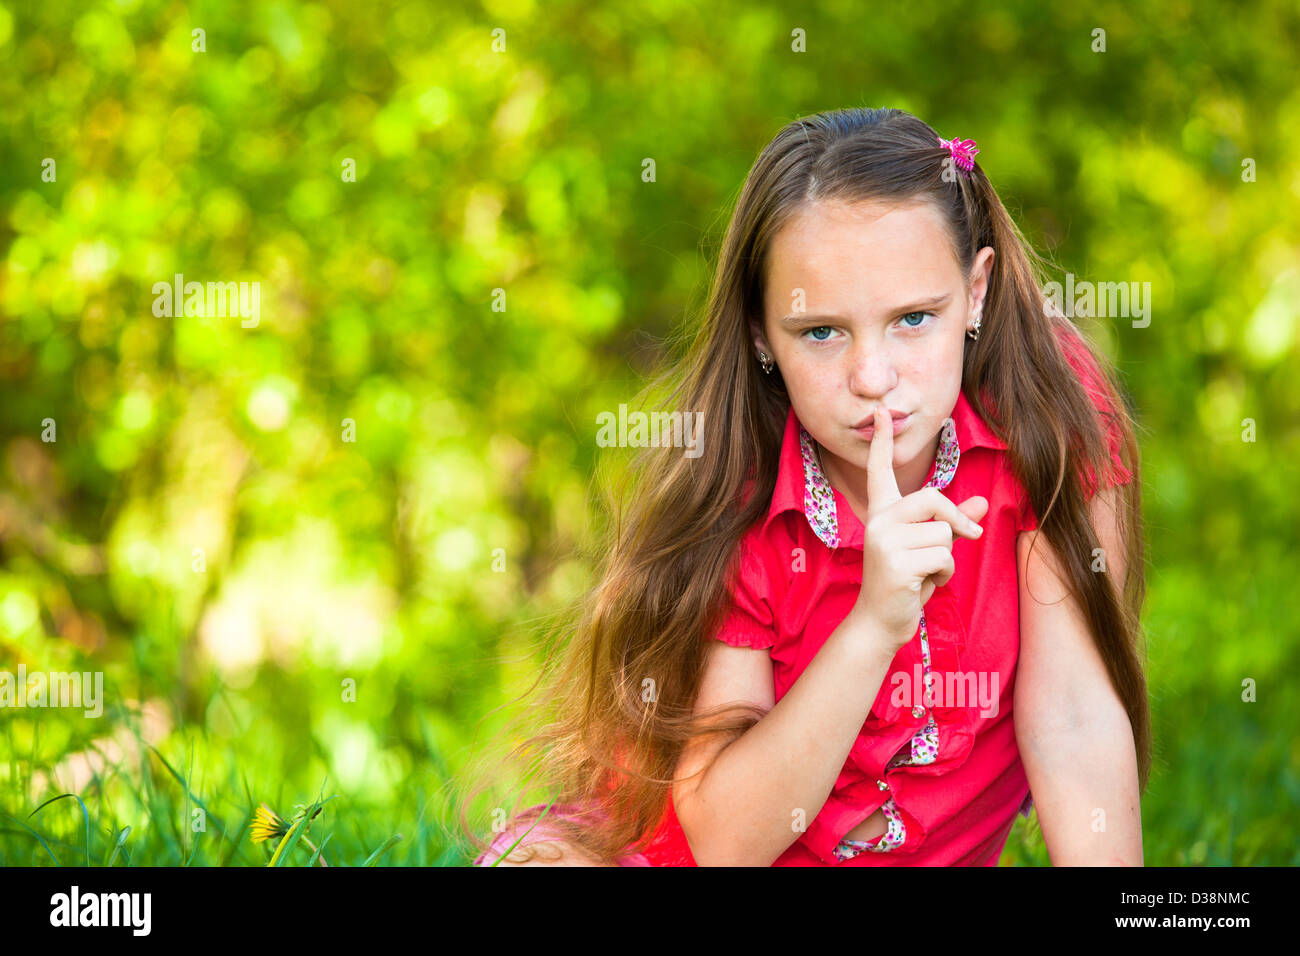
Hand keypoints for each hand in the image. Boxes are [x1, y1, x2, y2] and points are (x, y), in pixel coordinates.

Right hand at [853, 404, 988, 647]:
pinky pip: (943, 555)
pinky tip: (924, 585)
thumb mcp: (930, 549)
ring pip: (944, 533)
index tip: (880, 411)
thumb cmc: (906, 584)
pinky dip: (945, 573)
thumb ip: (952, 524)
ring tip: (927, 573)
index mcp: (882, 513)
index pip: (880, 471)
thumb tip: (982, 504)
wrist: (880, 622)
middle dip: (956, 520)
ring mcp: (883, 540)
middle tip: (966, 537)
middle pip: (933, 498)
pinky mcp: (895, 562)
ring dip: (947, 558)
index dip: (880, 441)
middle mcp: (878, 521)